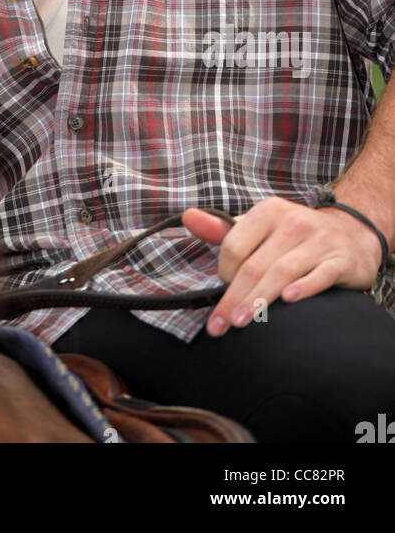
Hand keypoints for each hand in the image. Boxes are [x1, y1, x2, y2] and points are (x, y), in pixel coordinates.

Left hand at [182, 197, 381, 337]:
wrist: (350, 233)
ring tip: (241, 321)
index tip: (223, 290)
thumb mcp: (259, 226)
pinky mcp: (341, 260)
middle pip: (255, 264)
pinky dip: (305, 287)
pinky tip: (289, 301)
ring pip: (283, 272)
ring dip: (260, 299)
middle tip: (220, 325)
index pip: (235, 245)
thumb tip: (187, 217)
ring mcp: (319, 241)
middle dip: (234, 297)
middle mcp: (294, 222)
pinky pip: (320, 275)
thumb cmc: (293, 235)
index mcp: (269, 212)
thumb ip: (222, 228)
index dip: (224, 272)